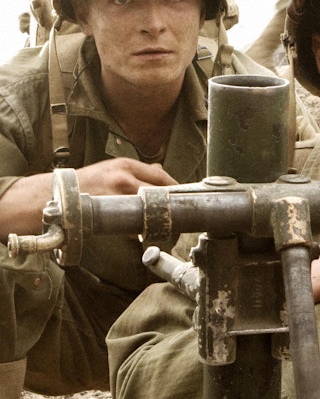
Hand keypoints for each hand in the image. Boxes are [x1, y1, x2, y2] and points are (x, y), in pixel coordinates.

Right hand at [0, 158, 177, 238]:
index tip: (182, 195)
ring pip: (148, 209)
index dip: (175, 187)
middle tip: (177, 212)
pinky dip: (138, 229)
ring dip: (157, 218)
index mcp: (126, 165)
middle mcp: (124, 177)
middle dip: (170, 203)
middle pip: (159, 192)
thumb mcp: (112, 168)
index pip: (161, 176)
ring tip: (163, 224)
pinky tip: (140, 232)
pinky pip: (132, 224)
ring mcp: (117, 196)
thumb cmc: (87, 182)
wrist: (57, 195)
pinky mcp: (110, 213)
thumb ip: (135, 171)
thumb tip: (160, 173)